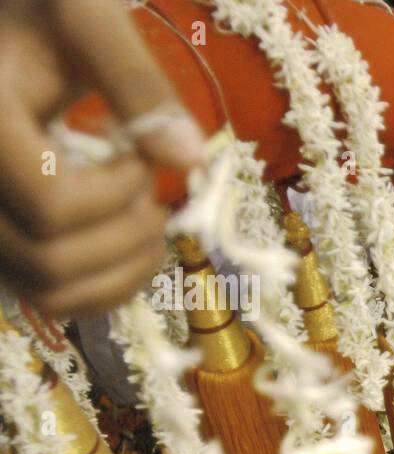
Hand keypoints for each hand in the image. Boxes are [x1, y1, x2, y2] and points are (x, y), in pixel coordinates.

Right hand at [0, 0, 203, 321]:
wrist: (6, 34)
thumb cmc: (42, 13)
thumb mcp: (86, 20)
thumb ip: (135, 81)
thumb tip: (188, 158)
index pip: (50, 204)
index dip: (117, 192)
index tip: (140, 156)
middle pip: (50, 260)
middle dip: (127, 235)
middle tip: (151, 191)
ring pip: (49, 291)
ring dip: (123, 268)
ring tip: (145, 217)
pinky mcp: (2, 242)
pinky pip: (51, 297)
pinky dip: (107, 286)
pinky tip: (135, 244)